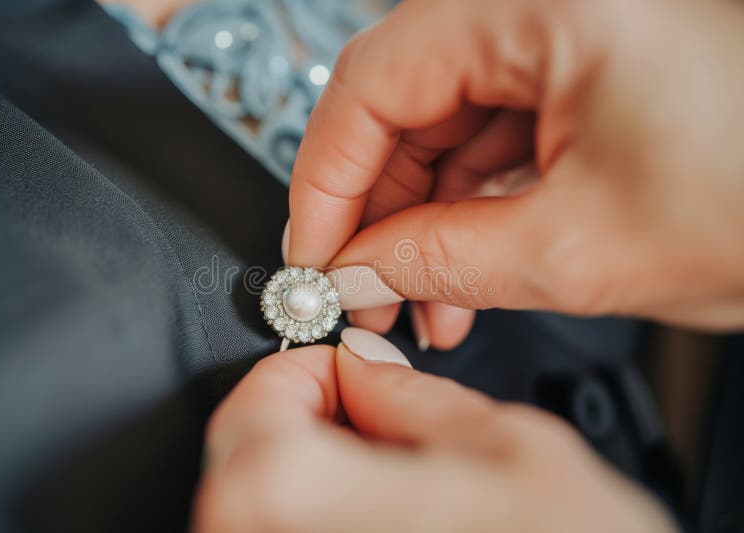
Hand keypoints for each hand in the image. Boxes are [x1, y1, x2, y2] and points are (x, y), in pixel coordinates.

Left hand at [192, 331, 676, 532]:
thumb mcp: (508, 449)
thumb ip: (411, 398)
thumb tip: (363, 367)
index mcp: (302, 501)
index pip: (252, 408)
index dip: (300, 372)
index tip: (341, 368)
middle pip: (246, 463)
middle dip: (304, 420)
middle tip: (366, 410)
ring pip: (263, 507)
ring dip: (313, 471)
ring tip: (390, 469)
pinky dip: (325, 515)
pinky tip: (388, 515)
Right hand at [287, 0, 743, 347]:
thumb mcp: (580, 251)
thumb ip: (442, 262)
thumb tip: (359, 273)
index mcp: (543, 3)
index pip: (370, 83)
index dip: (326, 181)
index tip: (312, 255)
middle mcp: (545, 4)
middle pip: (401, 107)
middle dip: (377, 214)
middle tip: (365, 291)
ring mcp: (564, 39)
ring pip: (445, 132)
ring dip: (426, 226)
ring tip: (427, 306)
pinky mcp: (582, 78)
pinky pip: (493, 142)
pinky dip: (472, 213)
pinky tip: (467, 276)